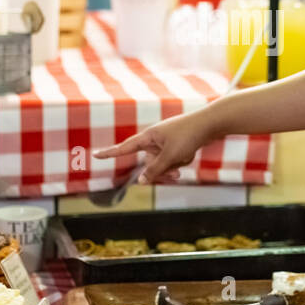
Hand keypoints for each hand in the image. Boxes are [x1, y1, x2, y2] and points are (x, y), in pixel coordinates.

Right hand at [93, 110, 214, 184]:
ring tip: (186, 156)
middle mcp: (153, 140)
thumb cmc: (188, 135)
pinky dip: (181, 160)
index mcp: (148, 137)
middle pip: (148, 164)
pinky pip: (173, 161)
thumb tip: (141, 182)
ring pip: (163, 164)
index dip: (109, 153)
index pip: (124, 148)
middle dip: (162, 171)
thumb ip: (155, 170)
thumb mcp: (171, 156)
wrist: (210, 123)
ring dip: (174, 166)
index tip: (95, 155)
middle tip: (176, 173)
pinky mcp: (174, 145)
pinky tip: (190, 153)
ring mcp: (164, 143)